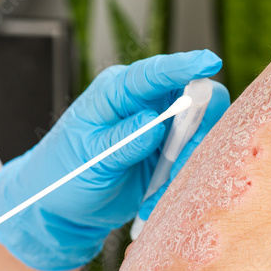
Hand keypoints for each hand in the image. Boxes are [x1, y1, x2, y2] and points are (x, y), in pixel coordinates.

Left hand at [0, 51, 222, 270]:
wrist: (61, 209)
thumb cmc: (64, 175)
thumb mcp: (90, 159)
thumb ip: (123, 141)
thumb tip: (155, 123)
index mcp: (117, 92)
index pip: (155, 73)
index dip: (184, 66)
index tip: (210, 61)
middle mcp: (143, 103)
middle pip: (194, 97)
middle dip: (196, 129)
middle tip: (181, 161)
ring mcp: (159, 128)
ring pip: (199, 133)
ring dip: (187, 163)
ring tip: (157, 190)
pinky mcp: (167, 154)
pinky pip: (192, 160)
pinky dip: (179, 181)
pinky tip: (153, 200)